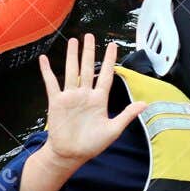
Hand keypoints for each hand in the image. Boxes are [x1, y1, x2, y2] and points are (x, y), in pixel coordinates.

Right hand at [39, 35, 145, 170]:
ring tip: (73, 40)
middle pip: (88, 68)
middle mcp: (85, 94)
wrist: (70, 154)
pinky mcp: (56, 101)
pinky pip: (51, 83)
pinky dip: (47, 71)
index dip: (109, 60)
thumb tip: (145, 104)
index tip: (112, 45)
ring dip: (72, 56)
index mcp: (99, 100)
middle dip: (89, 51)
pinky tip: (44, 59)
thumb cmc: (92, 144)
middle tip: (89, 35)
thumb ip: (127, 115)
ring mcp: (70, 96)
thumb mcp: (113, 130)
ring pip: (72, 71)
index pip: (106, 75)